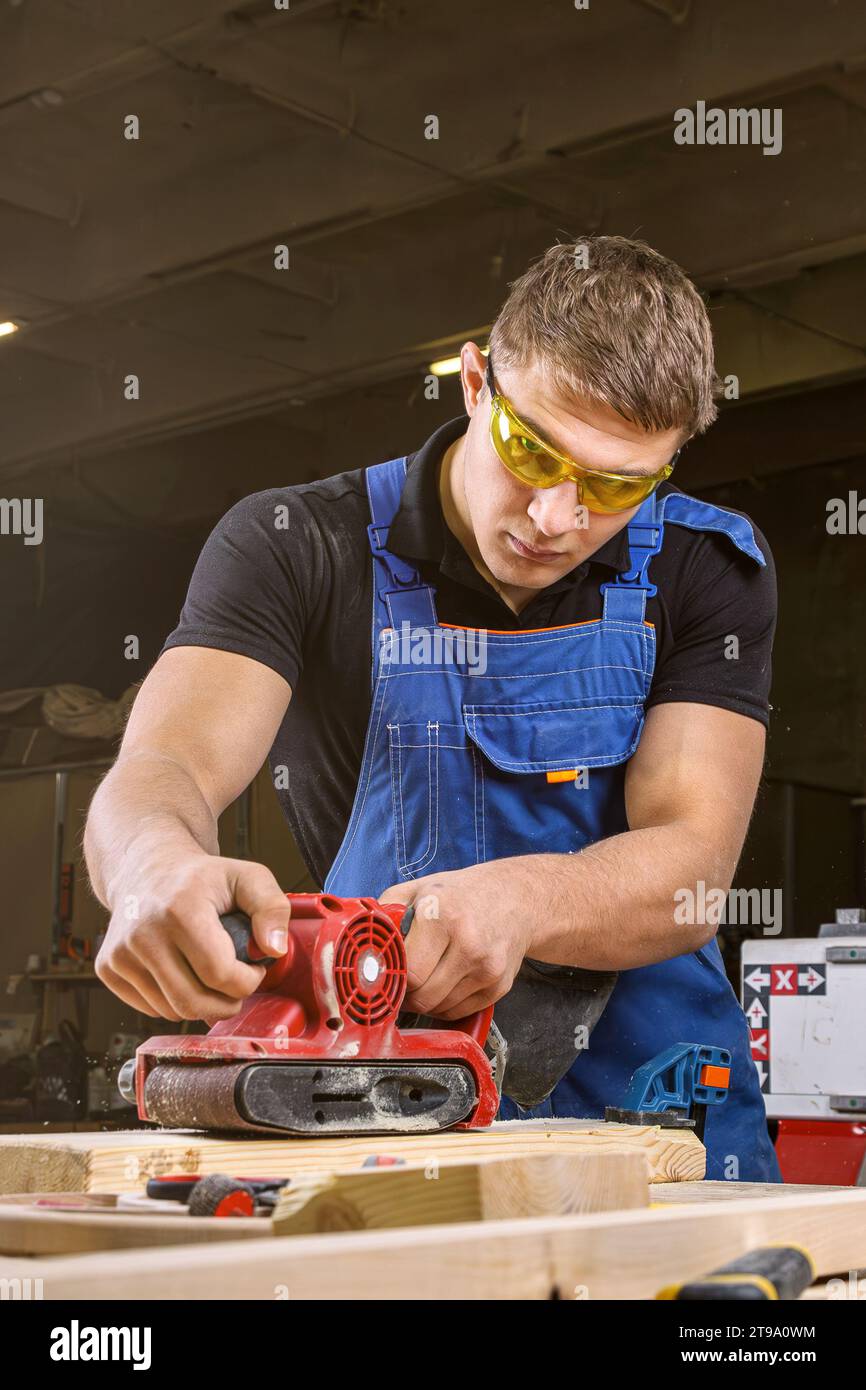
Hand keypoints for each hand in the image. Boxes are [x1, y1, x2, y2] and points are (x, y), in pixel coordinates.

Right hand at [95, 851, 290, 1023]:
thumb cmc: (201, 877)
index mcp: (180, 910)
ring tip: (210, 974)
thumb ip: (273, 908)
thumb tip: (274, 950)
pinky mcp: (108, 968)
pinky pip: (151, 1009)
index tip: (253, 966)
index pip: (220, 974)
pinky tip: (184, 974)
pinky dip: (175, 1001)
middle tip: (237, 983)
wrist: (146, 868)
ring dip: (201, 1003)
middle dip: (227, 1002)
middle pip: (194, 1002)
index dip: (248, 980)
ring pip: (172, 1011)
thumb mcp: (247, 877)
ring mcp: (120, 954)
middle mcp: (143, 934)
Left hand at [379, 861, 531, 1019]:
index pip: (408, 972)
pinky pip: (459, 1012)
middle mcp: (469, 944)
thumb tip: (365, 943)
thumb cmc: (464, 894)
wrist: (517, 898)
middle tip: (404, 980)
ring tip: (428, 976)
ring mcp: (487, 969)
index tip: (388, 974)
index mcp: (443, 916)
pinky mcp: (499, 987)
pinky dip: (445, 1004)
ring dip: (426, 1000)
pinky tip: (446, 981)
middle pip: (423, 996)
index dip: (393, 978)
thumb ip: (387, 912)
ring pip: (439, 1009)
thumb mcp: (420, 889)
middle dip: (407, 993)